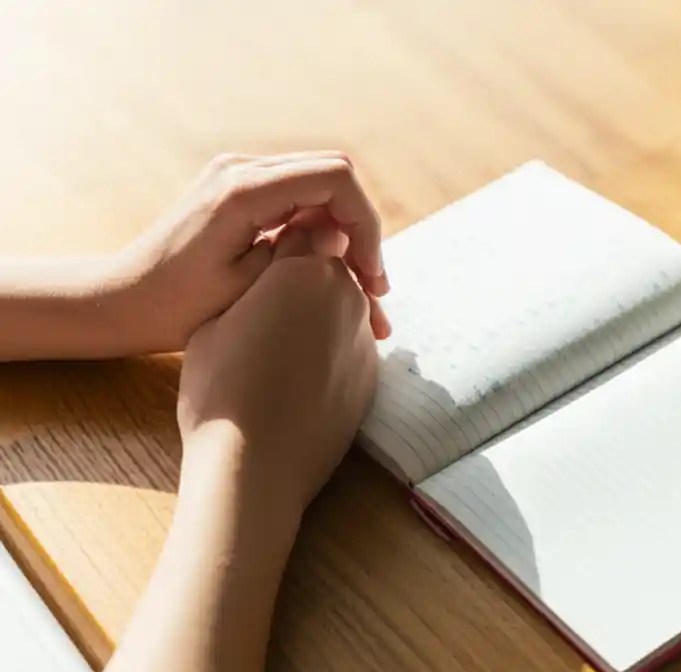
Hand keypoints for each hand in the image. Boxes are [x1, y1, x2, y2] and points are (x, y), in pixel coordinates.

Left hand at [112, 151, 389, 352]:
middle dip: (361, 227)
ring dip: (345, 229)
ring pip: (321, 185)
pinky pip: (298, 196)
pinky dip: (322, 228)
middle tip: (371, 285)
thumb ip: (300, 253)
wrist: (123, 301)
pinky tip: (327, 269)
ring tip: (357, 285)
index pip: (336, 179)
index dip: (365, 223)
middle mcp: (241, 169)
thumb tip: (340, 234)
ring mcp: (238, 173)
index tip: (369, 275)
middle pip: (334, 175)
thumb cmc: (177, 307)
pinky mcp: (238, 188)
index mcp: (243, 191)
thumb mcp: (247, 287)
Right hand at [177, 237, 377, 518]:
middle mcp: (345, 296)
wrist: (255, 465)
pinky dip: (332, 352)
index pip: (302, 233)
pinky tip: (301, 377)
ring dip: (322, 316)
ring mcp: (364, 338)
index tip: (262, 264)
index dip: (281, 246)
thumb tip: (272, 276)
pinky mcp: (373, 375)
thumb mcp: (216, 321)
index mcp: (303, 270)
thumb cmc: (220, 389)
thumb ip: (253, 285)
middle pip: (332, 268)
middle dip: (307, 279)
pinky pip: (352, 347)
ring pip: (345, 309)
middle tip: (271, 306)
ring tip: (283, 346)